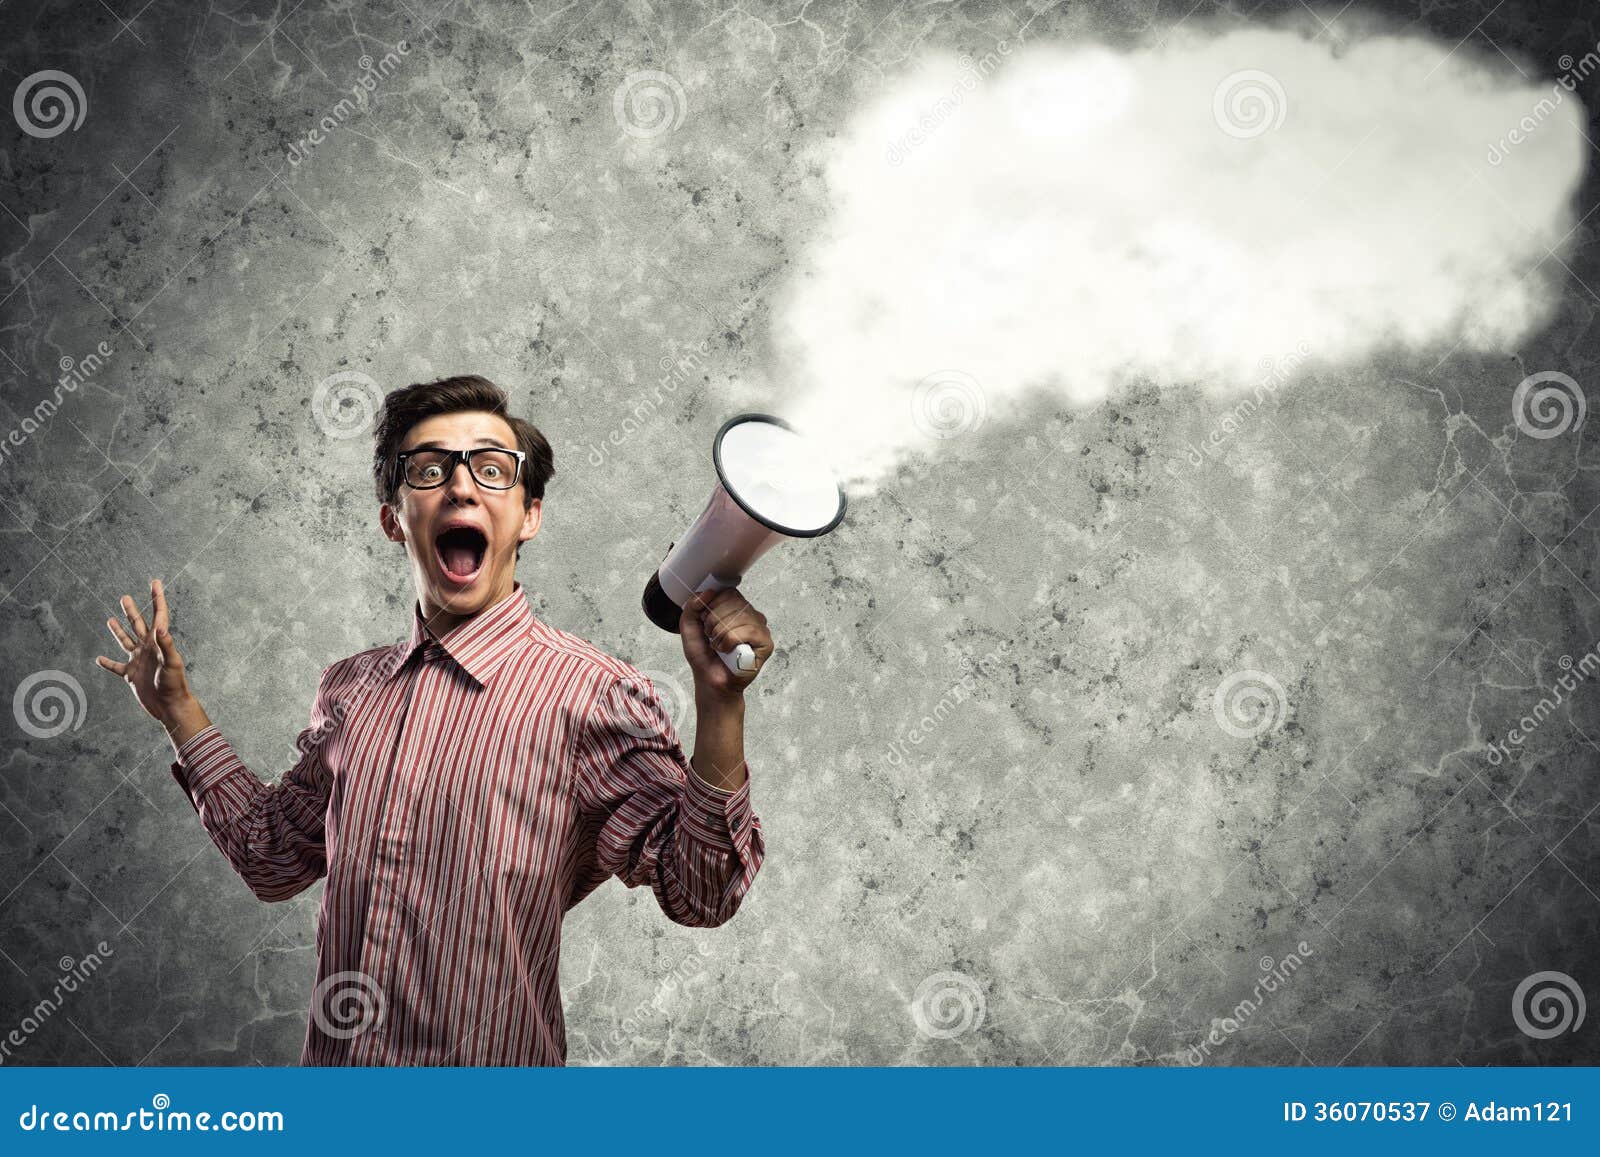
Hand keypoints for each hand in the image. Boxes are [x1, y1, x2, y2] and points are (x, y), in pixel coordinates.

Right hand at [95, 579, 195, 726]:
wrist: (170, 706)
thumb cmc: (175, 685)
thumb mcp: (172, 663)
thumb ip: (166, 644)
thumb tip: (159, 626)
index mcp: (159, 642)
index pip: (159, 615)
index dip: (157, 598)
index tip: (155, 582)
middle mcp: (148, 649)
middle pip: (138, 624)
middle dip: (131, 610)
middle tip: (125, 597)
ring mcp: (138, 661)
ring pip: (125, 642)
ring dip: (118, 631)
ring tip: (110, 620)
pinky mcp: (131, 675)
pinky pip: (116, 667)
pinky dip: (107, 663)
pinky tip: (99, 659)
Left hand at [679, 588, 771, 699]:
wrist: (710, 681)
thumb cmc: (705, 657)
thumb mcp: (690, 626)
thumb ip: (693, 605)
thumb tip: (709, 592)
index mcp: (737, 609)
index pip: (729, 592)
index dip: (713, 605)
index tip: (706, 622)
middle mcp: (751, 616)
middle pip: (734, 601)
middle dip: (714, 620)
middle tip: (711, 636)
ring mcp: (761, 629)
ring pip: (740, 616)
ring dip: (721, 633)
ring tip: (718, 645)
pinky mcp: (766, 644)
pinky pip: (747, 631)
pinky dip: (730, 641)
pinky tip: (727, 650)